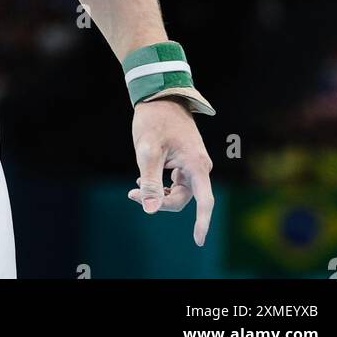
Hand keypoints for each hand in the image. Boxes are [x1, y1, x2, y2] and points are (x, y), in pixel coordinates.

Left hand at [127, 97, 214, 245]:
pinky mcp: (186, 162)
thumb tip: (150, 210)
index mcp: (197, 165)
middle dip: (158, 201)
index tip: (198, 241)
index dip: (202, 223)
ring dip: (157, 194)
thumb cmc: (153, 120)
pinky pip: (176, 183)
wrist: (158, 95)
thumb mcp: (147, 151)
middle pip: (182, 199)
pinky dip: (160, 185)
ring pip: (178, 192)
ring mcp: (194, 164)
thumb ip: (150, 182)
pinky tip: (143, 180)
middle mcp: (200, 167)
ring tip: (136, 187)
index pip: (204, 201)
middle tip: (132, 193)